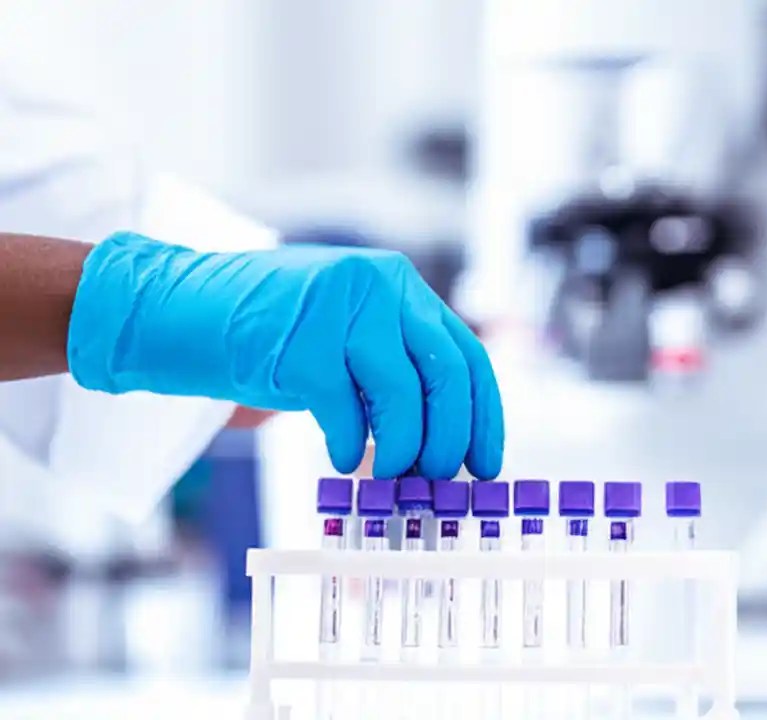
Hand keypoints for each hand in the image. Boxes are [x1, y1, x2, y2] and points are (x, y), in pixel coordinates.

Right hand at [67, 232, 502, 478]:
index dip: (483, 416)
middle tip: (436, 479)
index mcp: (396, 284)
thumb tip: (443, 439)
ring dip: (403, 448)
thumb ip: (391, 364)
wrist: (169, 310)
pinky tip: (341, 458)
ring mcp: (339, 310)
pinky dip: (349, 445)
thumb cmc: (260, 333)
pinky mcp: (299, 343)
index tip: (485, 466)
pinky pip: (345, 411)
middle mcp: (378, 286)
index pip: (465, 354)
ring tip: (386, 475)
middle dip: (451, 438)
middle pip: (447, 373)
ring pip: (404, 394)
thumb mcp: (343, 332)